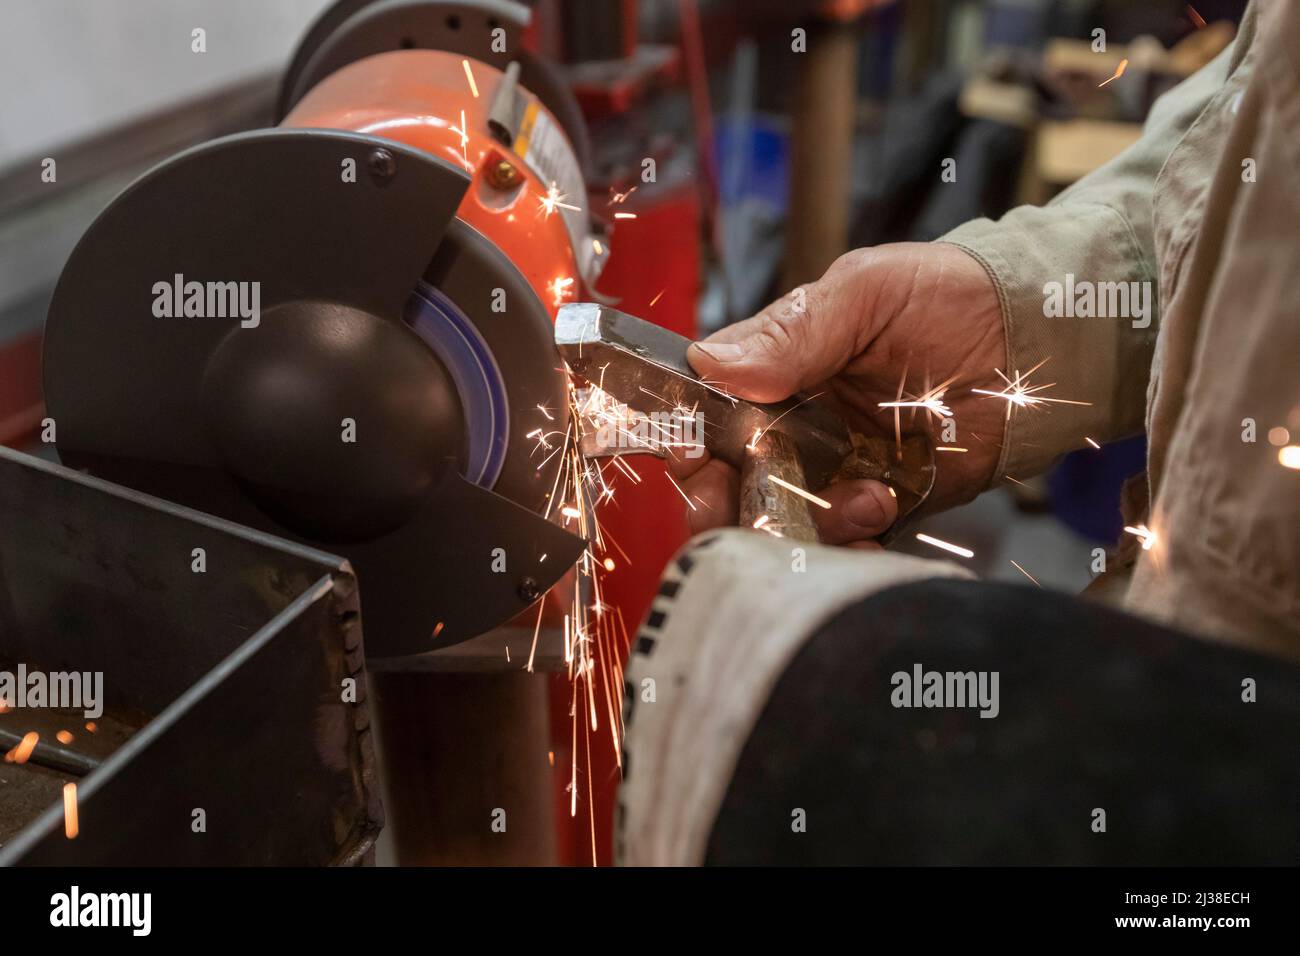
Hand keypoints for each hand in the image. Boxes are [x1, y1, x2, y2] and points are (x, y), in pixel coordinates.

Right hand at [669, 242, 1006, 544]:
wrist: (1038, 339)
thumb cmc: (949, 294)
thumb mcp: (865, 292)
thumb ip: (791, 331)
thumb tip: (712, 364)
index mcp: (774, 371)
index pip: (706, 416)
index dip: (688, 441)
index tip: (692, 454)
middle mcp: (794, 428)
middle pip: (728, 484)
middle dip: (724, 504)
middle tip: (747, 499)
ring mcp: (836, 473)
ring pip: (780, 522)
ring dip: (803, 523)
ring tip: (867, 495)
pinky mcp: (882, 508)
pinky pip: (844, 546)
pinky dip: (850, 547)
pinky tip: (882, 512)